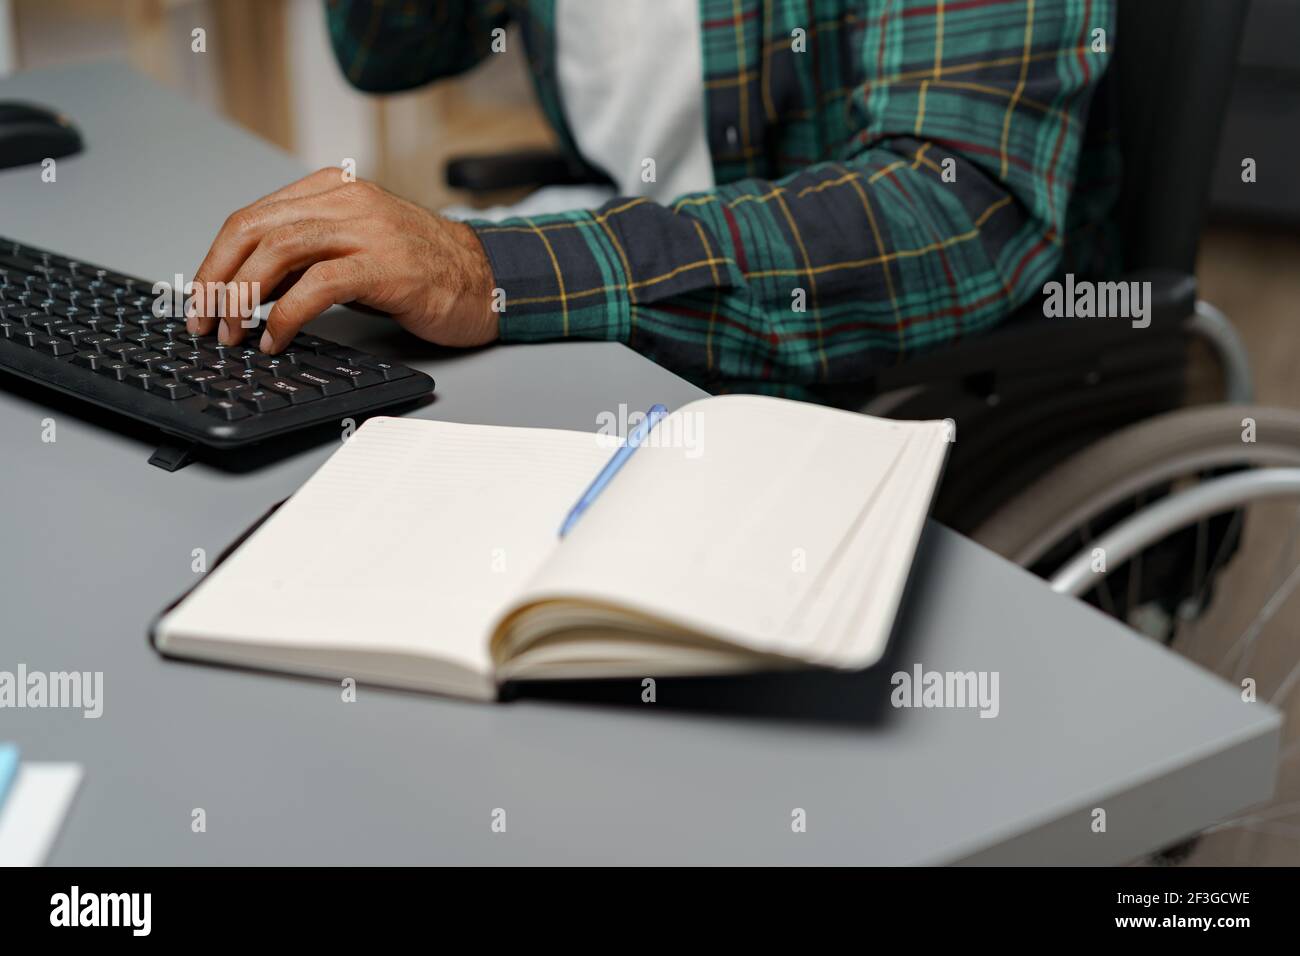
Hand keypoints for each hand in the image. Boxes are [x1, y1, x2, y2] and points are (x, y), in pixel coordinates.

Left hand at [187, 168, 496, 352]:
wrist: (486, 280)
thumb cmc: (422, 272)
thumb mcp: (356, 251)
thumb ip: (305, 258)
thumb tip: (242, 290)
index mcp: (334, 190)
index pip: (252, 218)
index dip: (215, 261)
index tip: (200, 301)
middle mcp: (347, 200)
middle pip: (254, 231)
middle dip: (217, 280)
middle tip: (203, 323)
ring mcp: (368, 230)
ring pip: (279, 252)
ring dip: (242, 299)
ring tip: (233, 335)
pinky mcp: (386, 265)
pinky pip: (317, 286)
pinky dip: (284, 315)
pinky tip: (275, 339)